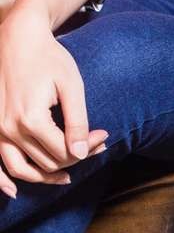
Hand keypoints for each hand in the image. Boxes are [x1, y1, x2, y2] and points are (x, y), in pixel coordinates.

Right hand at [0, 11, 107, 195]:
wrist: (17, 40)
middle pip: (46, 161)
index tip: (105, 136)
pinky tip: (15, 192)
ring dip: (44, 176)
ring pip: (21, 169)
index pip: (64, 151)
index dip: (88, 149)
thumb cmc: (49, 59)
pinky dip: (3, 181)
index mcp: (31, 120)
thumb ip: (76, 121)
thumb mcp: (71, 86)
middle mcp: (9, 130)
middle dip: (74, 157)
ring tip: (67, 176)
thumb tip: (80, 153)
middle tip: (96, 145)